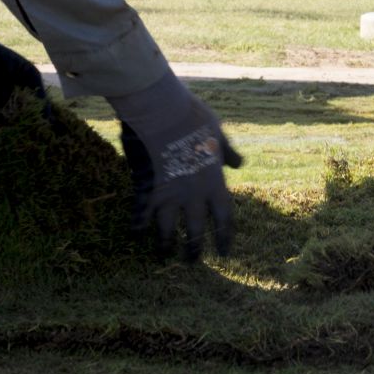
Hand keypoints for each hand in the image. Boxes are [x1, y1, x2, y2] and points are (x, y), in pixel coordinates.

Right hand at [110, 72, 244, 259]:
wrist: (162, 110)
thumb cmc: (194, 117)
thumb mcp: (218, 134)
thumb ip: (227, 152)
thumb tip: (239, 164)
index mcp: (215, 182)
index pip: (224, 217)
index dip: (225, 237)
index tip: (225, 252)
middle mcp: (194, 194)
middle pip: (196, 230)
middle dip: (194, 248)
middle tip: (193, 263)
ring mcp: (169, 193)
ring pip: (168, 228)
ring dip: (166, 244)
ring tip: (164, 258)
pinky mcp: (146, 187)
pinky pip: (141, 211)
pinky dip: (138, 223)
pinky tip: (134, 233)